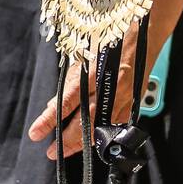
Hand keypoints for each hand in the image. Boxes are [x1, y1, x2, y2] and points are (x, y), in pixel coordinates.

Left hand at [27, 19, 155, 160]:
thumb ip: (71, 81)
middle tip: (51, 152)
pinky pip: (118, 122)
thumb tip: (55, 104)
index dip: (49, 120)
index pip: (67, 102)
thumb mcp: (85, 54)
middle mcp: (110, 86)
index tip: (36, 133)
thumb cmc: (113, 38)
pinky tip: (95, 139)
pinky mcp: (135, 99)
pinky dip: (105, 132)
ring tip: (69, 150)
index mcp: (94, 72)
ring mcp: (125, 95)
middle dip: (66, 139)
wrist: (147, 31)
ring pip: (103, 126)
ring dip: (84, 141)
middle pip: (85, 121)